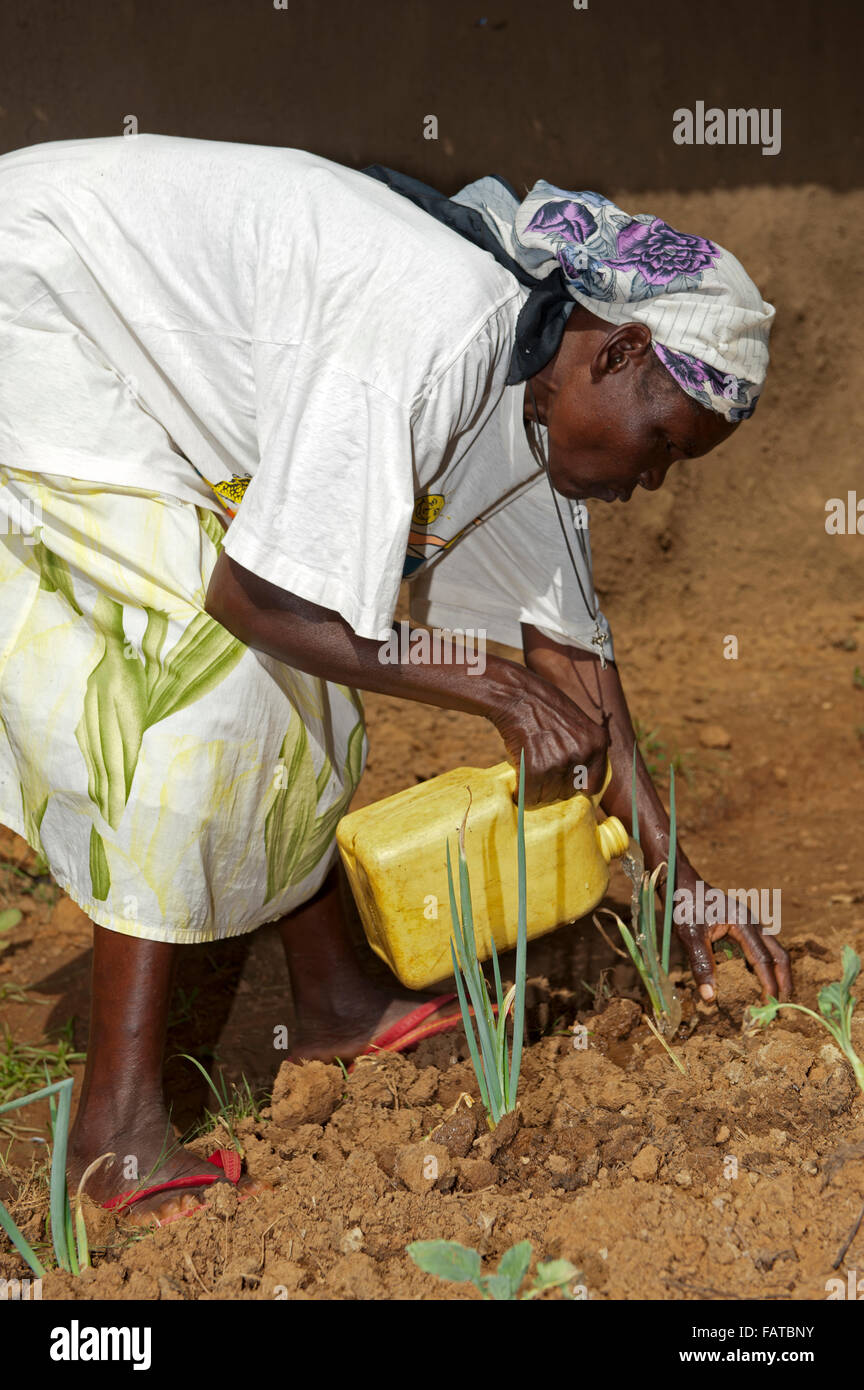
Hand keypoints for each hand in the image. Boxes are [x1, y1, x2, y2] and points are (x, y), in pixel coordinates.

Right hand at [490, 678, 608, 805]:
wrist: (517, 695)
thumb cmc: (544, 706)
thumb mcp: (578, 723)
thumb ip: (584, 749)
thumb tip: (582, 785)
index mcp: (597, 743)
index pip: (593, 785)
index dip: (577, 787)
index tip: (565, 784)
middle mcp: (582, 754)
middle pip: (567, 792)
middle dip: (552, 786)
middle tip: (539, 770)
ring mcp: (559, 762)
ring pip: (546, 796)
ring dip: (535, 790)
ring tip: (527, 771)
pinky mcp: (535, 769)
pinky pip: (528, 795)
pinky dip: (520, 793)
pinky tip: (516, 784)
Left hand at [673, 879, 791, 1002]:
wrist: (681, 883)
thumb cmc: (685, 907)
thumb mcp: (689, 935)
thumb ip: (701, 964)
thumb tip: (710, 997)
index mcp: (743, 923)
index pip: (763, 958)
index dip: (769, 983)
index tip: (769, 1005)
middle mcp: (752, 922)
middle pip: (778, 954)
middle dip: (784, 980)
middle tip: (782, 1004)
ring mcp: (750, 922)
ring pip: (773, 949)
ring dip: (777, 972)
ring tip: (775, 995)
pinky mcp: (744, 925)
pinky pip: (762, 947)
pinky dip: (766, 964)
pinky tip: (758, 979)